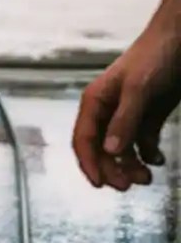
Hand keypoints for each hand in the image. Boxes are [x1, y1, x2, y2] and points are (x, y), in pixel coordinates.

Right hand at [73, 25, 180, 190]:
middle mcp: (108, 110)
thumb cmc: (156, 56)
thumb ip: (125, 120)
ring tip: (146, 178)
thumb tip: (110, 151)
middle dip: (113, 168)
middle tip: (129, 186)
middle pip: (102, 149)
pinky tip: (157, 160)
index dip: (89, 163)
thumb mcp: (140, 89)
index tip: (100, 184)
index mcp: (96, 101)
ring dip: (131, 165)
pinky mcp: (148, 114)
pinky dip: (148, 154)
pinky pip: (143, 142)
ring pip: (122, 149)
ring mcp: (128, 113)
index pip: (84, 139)